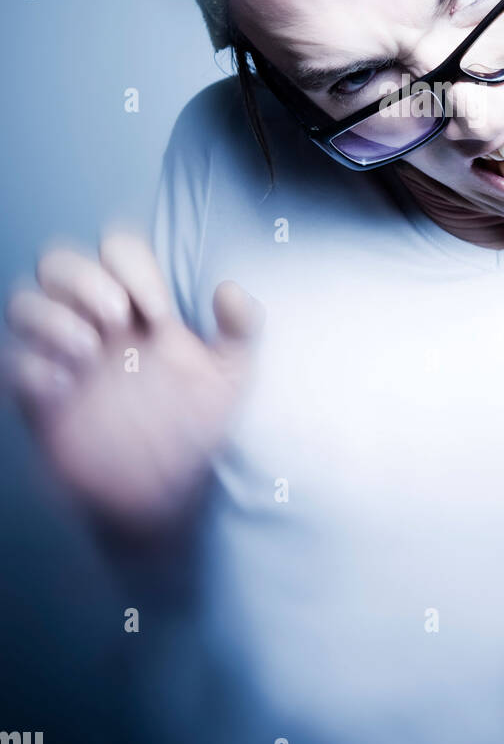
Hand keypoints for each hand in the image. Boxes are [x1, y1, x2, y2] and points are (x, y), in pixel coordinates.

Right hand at [2, 233, 262, 531]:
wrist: (171, 494)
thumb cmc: (197, 426)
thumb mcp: (233, 376)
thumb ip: (241, 328)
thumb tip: (229, 290)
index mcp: (139, 307)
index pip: (117, 249)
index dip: (132, 264)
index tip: (162, 312)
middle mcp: (96, 324)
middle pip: (58, 262)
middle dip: (83, 278)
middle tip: (118, 318)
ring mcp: (64, 359)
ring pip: (24, 303)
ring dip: (51, 317)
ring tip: (90, 351)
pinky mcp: (41, 401)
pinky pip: (14, 364)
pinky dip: (33, 368)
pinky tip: (67, 389)